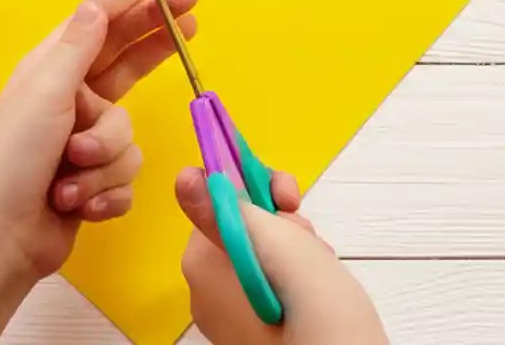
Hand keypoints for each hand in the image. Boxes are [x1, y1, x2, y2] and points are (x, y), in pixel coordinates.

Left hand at [0, 0, 198, 278]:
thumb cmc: (13, 158)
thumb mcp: (44, 92)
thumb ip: (78, 48)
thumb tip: (97, 3)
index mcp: (53, 70)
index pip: (100, 23)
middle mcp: (72, 100)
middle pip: (127, 63)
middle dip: (155, 46)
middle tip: (193, 17)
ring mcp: (84, 143)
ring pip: (128, 138)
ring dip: (104, 159)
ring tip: (71, 172)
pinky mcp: (94, 183)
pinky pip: (126, 177)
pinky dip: (104, 192)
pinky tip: (77, 202)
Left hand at [176, 168, 386, 343]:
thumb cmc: (312, 306)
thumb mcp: (271, 243)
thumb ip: (223, 207)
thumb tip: (184, 175)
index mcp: (200, 265)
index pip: (221, 201)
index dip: (258, 192)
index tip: (291, 200)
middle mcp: (206, 291)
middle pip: (244, 228)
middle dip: (284, 227)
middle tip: (310, 244)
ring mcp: (231, 315)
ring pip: (264, 256)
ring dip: (296, 252)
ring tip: (320, 271)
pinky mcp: (255, 330)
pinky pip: (272, 287)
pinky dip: (297, 281)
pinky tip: (318, 292)